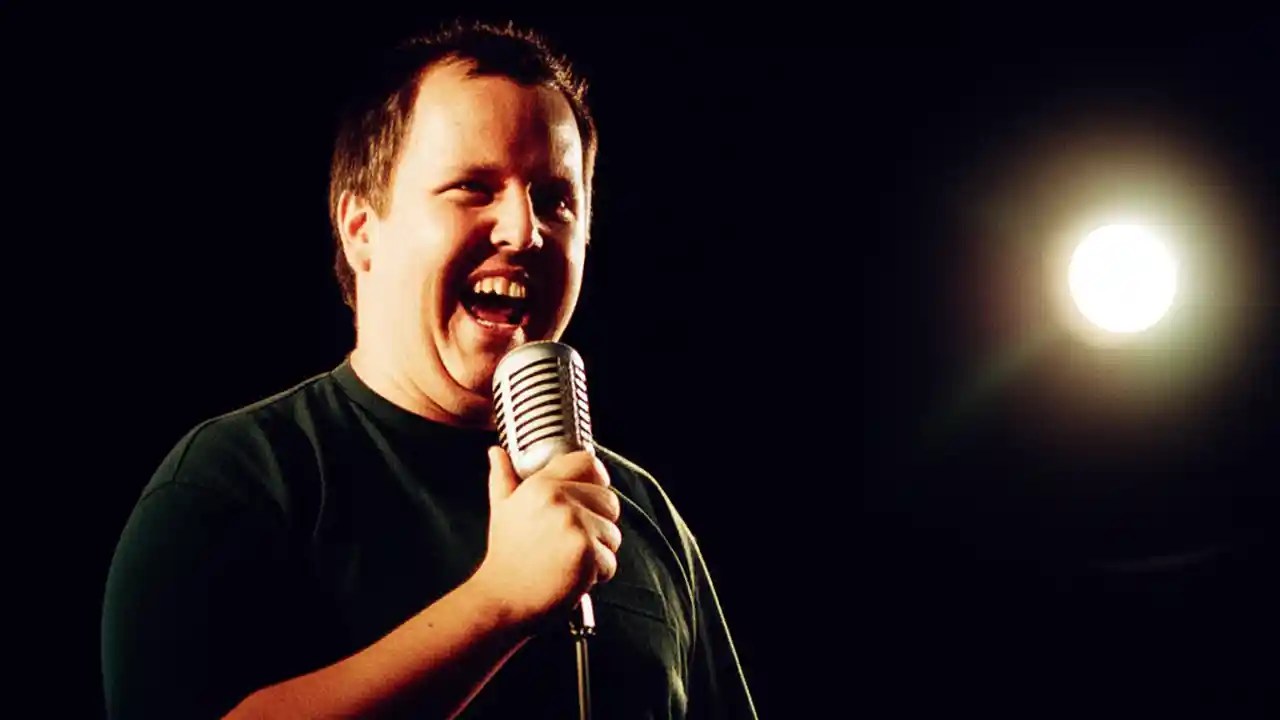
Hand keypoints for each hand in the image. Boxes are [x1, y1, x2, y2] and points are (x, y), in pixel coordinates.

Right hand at [472, 447, 621, 627]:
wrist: (504, 598)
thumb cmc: (506, 556)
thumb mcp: (502, 510)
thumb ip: (503, 478)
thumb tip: (496, 453)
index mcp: (542, 485)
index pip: (587, 462)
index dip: (597, 477)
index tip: (594, 492)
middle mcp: (560, 499)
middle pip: (609, 500)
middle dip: (599, 523)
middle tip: (572, 542)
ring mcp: (575, 524)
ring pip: (613, 534)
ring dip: (599, 552)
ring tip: (569, 561)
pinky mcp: (587, 551)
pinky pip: (610, 561)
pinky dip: (598, 574)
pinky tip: (573, 576)